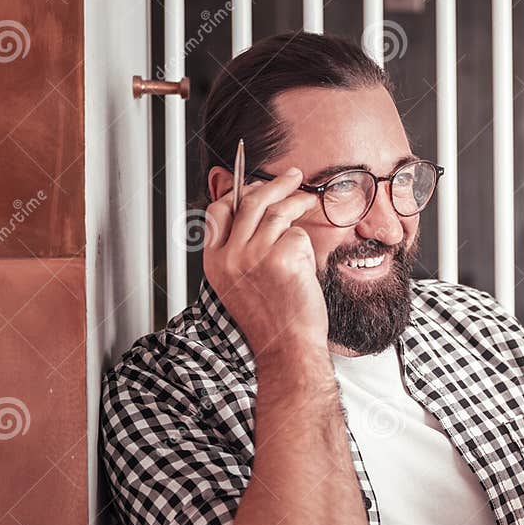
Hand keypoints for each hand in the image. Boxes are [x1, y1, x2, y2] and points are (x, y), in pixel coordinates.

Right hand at [203, 167, 327, 357]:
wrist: (287, 348)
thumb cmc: (270, 320)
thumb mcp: (239, 283)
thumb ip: (239, 250)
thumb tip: (256, 212)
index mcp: (214, 261)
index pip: (218, 210)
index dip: (238, 191)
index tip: (255, 184)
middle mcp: (230, 256)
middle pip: (250, 202)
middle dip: (274, 184)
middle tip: (292, 176)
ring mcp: (255, 256)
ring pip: (278, 213)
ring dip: (298, 201)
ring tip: (309, 200)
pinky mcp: (282, 258)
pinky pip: (298, 235)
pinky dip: (306, 244)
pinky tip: (306, 264)